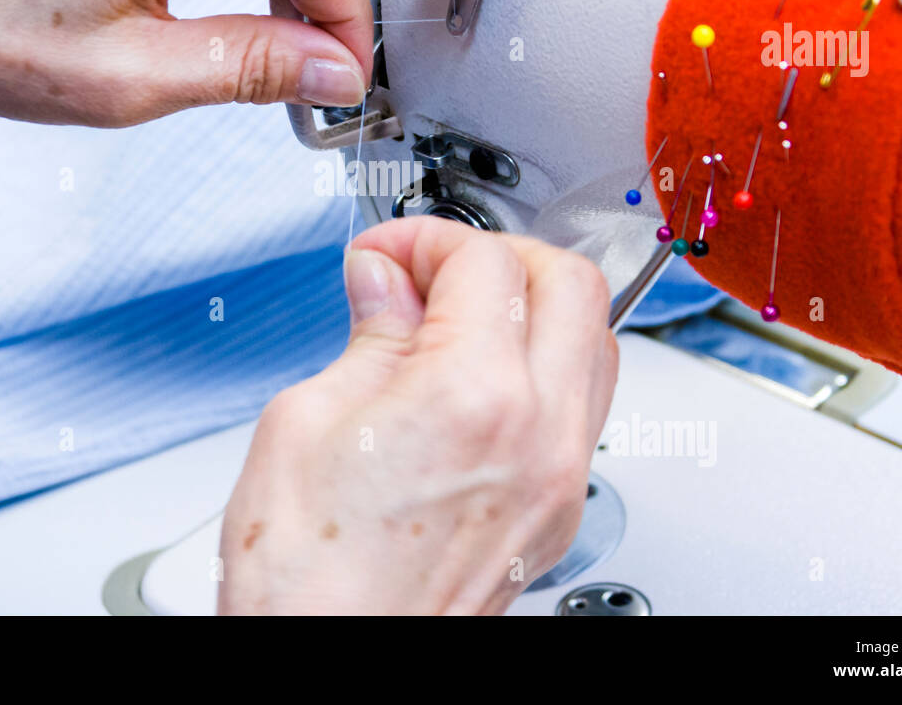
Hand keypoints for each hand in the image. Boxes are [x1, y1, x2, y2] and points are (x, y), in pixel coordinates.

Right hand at [219, 219, 619, 614]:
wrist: (336, 664)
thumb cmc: (309, 581)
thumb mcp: (305, 423)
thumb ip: (367, 335)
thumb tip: (383, 280)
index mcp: (472, 396)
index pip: (485, 260)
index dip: (425, 238)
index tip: (386, 256)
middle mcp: (539, 434)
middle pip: (570, 281)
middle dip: (500, 252)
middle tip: (434, 270)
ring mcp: (559, 477)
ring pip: (596, 341)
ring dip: (536, 305)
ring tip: (459, 318)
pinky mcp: (558, 512)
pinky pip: (583, 406)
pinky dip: (544, 366)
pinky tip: (480, 376)